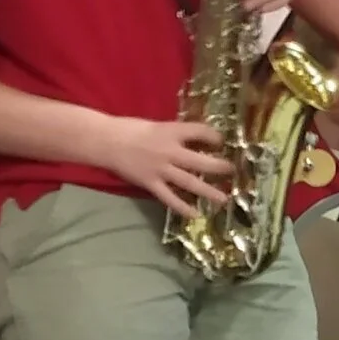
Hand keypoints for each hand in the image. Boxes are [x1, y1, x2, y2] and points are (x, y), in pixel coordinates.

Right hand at [103, 117, 233, 214]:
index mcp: (171, 131)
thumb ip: (175, 134)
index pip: (200, 131)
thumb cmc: (130, 129)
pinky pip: (169, 198)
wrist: (106, 141)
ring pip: (189, 182)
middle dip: (219, 167)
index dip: (214, 137)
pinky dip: (182, 207)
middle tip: (232, 172)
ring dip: (207, 191)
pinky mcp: (151, 183)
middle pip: (200, 161)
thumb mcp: (157, 125)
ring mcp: (161, 169)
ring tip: (223, 199)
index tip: (221, 142)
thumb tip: (195, 141)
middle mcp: (169, 151)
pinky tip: (195, 214)